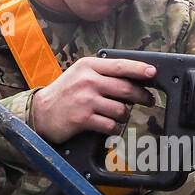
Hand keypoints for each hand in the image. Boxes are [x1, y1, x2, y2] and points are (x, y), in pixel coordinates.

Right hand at [31, 57, 156, 143]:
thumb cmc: (65, 93)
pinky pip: (110, 125)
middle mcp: (87, 81)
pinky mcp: (83, 119)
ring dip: (125, 115)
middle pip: (125, 89)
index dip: (139, 69)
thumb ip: (102, 73)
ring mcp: (85, 100)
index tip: (153, 72)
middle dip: (142, 96)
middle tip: (148, 100)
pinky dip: (114, 128)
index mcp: (88, 66)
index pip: (120, 65)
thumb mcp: (80, 74)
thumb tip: (132, 78)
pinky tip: (110, 127)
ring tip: (120, 115)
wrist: (41, 112)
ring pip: (121, 109)